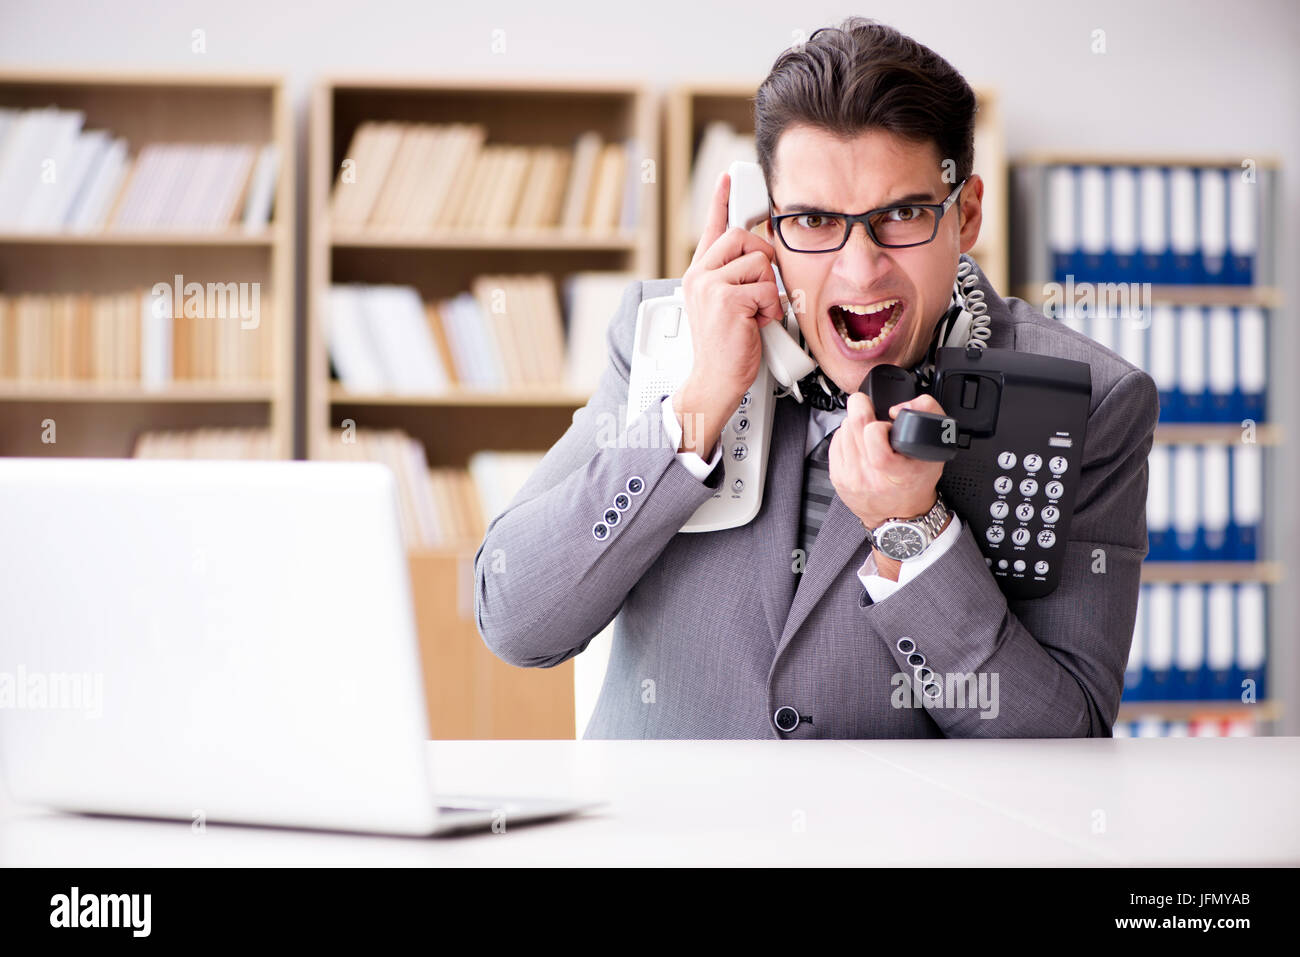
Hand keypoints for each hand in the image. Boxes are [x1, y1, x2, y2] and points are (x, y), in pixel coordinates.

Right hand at [678, 171, 784, 411]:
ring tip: (756, 314)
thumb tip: (761, 260)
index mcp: (699, 275)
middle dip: (763, 260)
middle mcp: (700, 276)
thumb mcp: (726, 307)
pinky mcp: (726, 299)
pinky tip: (757, 324)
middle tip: (760, 289)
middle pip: (743, 237)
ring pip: (760, 263)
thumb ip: (736, 280)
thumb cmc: (725, 349)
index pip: (710, 229)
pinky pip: (767, 288)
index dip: (720, 201)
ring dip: (769, 291)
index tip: (728, 179)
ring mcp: (710, 286)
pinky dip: (771, 309)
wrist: (715, 381)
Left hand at [829, 391, 948, 532]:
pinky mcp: (837, 476)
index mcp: (894, 472)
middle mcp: (868, 475)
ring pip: (842, 429)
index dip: (879, 422)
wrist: (899, 516)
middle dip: (863, 410)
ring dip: (854, 424)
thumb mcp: (935, 452)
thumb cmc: (916, 483)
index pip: (873, 433)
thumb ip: (928, 417)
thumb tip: (899, 406)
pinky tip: (859, 444)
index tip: (887, 424)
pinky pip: (835, 442)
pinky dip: (846, 436)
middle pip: (853, 424)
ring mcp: (849, 477)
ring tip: (868, 432)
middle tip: (872, 412)